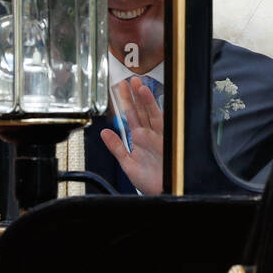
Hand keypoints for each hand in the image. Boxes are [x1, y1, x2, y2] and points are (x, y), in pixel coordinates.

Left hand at [100, 77, 163, 193]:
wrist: (163, 193)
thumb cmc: (149, 181)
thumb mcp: (127, 164)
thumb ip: (116, 147)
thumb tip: (104, 132)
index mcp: (140, 138)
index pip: (133, 115)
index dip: (127, 101)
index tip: (122, 87)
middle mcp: (151, 135)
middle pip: (143, 111)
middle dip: (137, 95)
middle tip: (131, 79)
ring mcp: (160, 138)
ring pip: (153, 115)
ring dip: (146, 102)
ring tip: (140, 88)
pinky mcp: (167, 144)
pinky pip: (160, 129)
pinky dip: (154, 121)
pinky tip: (148, 110)